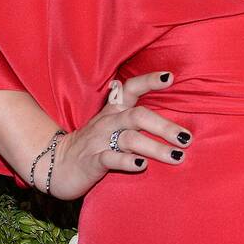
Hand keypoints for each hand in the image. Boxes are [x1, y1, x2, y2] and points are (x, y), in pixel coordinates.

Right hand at [41, 70, 192, 199]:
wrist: (56, 164)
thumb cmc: (92, 144)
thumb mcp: (110, 123)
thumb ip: (132, 114)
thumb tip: (165, 108)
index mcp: (114, 110)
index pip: (131, 88)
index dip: (149, 80)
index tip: (170, 77)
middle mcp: (108, 122)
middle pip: (138, 116)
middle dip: (164, 127)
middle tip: (186, 138)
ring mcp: (99, 141)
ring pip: (129, 139)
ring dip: (155, 147)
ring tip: (176, 156)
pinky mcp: (92, 161)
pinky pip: (110, 159)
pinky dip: (127, 162)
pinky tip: (142, 166)